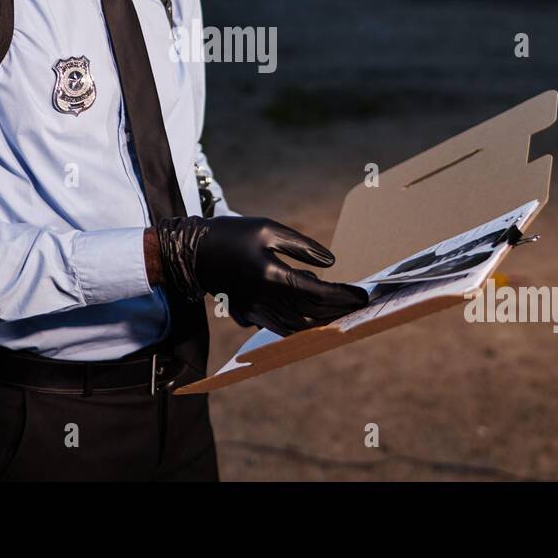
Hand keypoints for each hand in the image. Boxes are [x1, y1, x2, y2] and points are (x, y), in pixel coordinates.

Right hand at [155, 216, 368, 336]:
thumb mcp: (269, 230)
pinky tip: (314, 318)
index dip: (343, 296)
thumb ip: (303, 247)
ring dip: (324, 322)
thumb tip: (332, 263)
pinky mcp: (249, 315)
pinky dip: (303, 326)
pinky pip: (281, 328)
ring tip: (343, 312)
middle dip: (339, 310)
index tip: (363, 294)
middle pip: (312, 314)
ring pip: (299, 327)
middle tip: (361, 305)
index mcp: (272, 277)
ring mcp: (255, 312)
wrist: (194, 253)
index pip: (317, 293)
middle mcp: (265, 300)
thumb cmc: (233, 234)